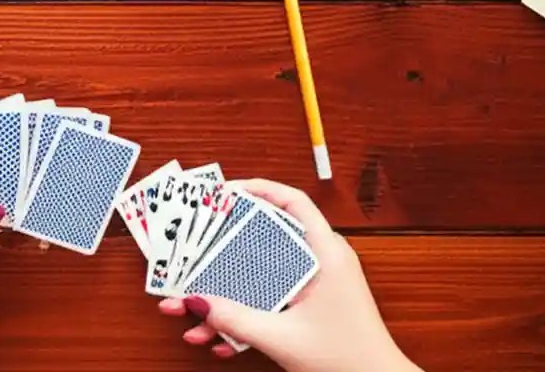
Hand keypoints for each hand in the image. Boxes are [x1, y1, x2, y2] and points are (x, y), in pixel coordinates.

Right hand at [158, 179, 420, 371]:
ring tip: (194, 310)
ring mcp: (316, 283)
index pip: (293, 202)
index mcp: (327, 254)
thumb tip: (198, 302)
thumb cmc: (350, 359)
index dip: (259, 189)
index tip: (224, 192)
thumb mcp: (283, 338)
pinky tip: (219, 337)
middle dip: (226, 246)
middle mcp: (322, 261)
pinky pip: (269, 296)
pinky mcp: (309, 303)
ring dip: (228, 291)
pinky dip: (244, 312)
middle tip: (197, 246)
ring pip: (262, 272)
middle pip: (268, 236)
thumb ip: (237, 320)